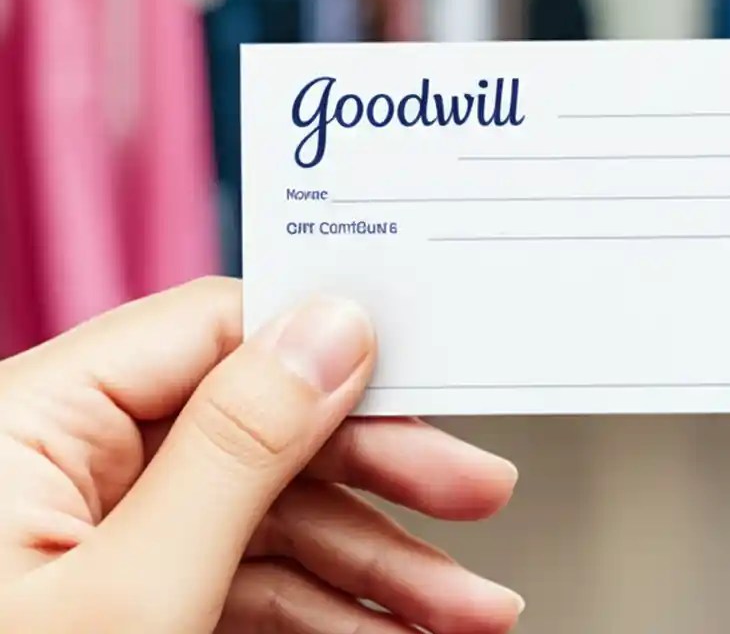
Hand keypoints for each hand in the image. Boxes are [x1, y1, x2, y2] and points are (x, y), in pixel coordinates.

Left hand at [0, 278, 522, 632]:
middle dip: (382, 475)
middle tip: (475, 494)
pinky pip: (249, 579)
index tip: (425, 382)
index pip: (209, 332)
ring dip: (378, 566)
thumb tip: (328, 333)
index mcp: (31, 423)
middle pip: (261, 429)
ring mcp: (101, 536)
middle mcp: (65, 466)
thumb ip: (236, 450)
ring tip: (467, 610)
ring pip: (271, 516)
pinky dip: (329, 611)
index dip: (327, 349)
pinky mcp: (129, 596)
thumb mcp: (134, 593)